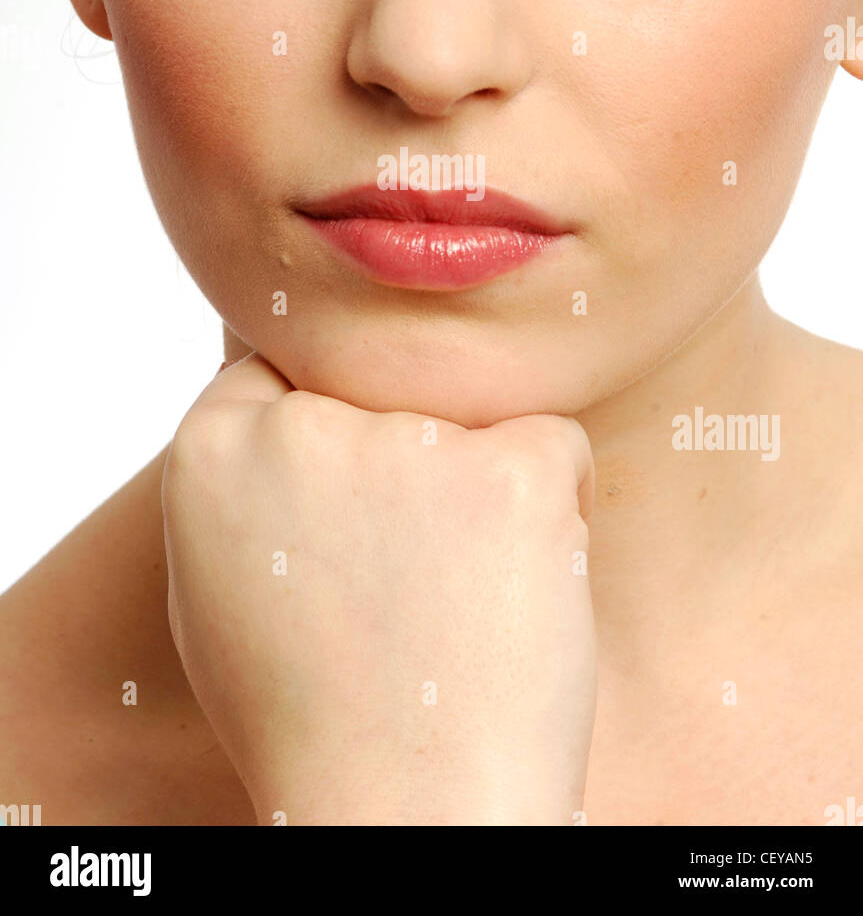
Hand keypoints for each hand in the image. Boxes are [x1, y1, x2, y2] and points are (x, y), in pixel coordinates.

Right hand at [162, 352, 595, 824]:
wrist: (409, 816)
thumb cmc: (311, 718)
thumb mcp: (215, 591)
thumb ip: (241, 484)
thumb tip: (281, 412)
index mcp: (211, 451)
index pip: (281, 378)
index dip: (325, 441)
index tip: (349, 509)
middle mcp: (303, 428)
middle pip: (378, 397)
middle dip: (401, 464)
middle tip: (404, 579)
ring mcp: (411, 444)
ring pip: (465, 422)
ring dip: (472, 489)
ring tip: (455, 603)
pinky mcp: (513, 470)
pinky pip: (550, 445)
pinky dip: (553, 503)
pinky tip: (520, 586)